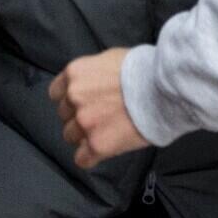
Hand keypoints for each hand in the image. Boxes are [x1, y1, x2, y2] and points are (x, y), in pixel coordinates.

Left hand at [51, 50, 148, 168]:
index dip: (70, 99)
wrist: (162, 89)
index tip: (82, 103)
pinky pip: (82, 159)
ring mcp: (84, 122)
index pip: (56, 93)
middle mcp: (74, 98)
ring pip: (71, 136)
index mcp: (75, 74)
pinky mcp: (97, 144)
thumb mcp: (110, 59)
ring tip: (106, 131)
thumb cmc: (142, 69)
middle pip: (64, 115)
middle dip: (79, 116)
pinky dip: (91, 156)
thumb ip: (93, 73)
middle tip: (101, 116)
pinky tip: (104, 149)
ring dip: (85, 135)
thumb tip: (93, 83)